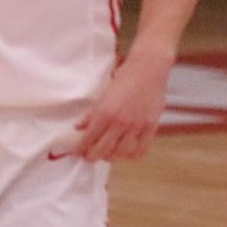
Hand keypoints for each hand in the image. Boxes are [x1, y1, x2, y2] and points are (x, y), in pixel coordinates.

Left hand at [71, 46, 174, 161]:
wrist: (148, 69)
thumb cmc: (123, 79)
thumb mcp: (103, 95)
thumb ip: (92, 114)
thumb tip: (78, 127)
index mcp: (105, 112)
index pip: (88, 138)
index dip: (80, 149)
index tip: (76, 152)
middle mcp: (120, 122)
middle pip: (103, 150)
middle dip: (93, 156)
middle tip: (88, 156)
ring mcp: (137, 126)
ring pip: (122, 153)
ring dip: (112, 157)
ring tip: (107, 155)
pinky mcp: (151, 126)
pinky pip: (142, 149)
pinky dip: (132, 155)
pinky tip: (127, 153)